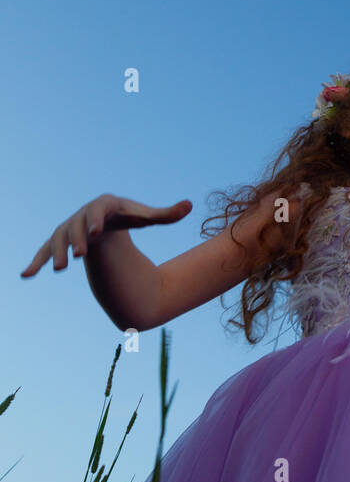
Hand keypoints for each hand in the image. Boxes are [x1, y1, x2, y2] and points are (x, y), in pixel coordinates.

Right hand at [20, 195, 192, 275]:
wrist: (106, 222)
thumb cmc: (128, 218)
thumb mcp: (147, 218)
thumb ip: (166, 214)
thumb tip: (190, 205)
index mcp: (105, 205)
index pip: (99, 209)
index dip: (96, 219)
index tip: (97, 231)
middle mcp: (84, 215)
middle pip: (77, 225)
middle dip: (76, 238)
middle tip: (79, 254)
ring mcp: (70, 229)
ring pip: (59, 239)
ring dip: (56, 252)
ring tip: (58, 269)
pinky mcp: (61, 243)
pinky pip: (45, 251)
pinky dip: (36, 262)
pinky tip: (26, 276)